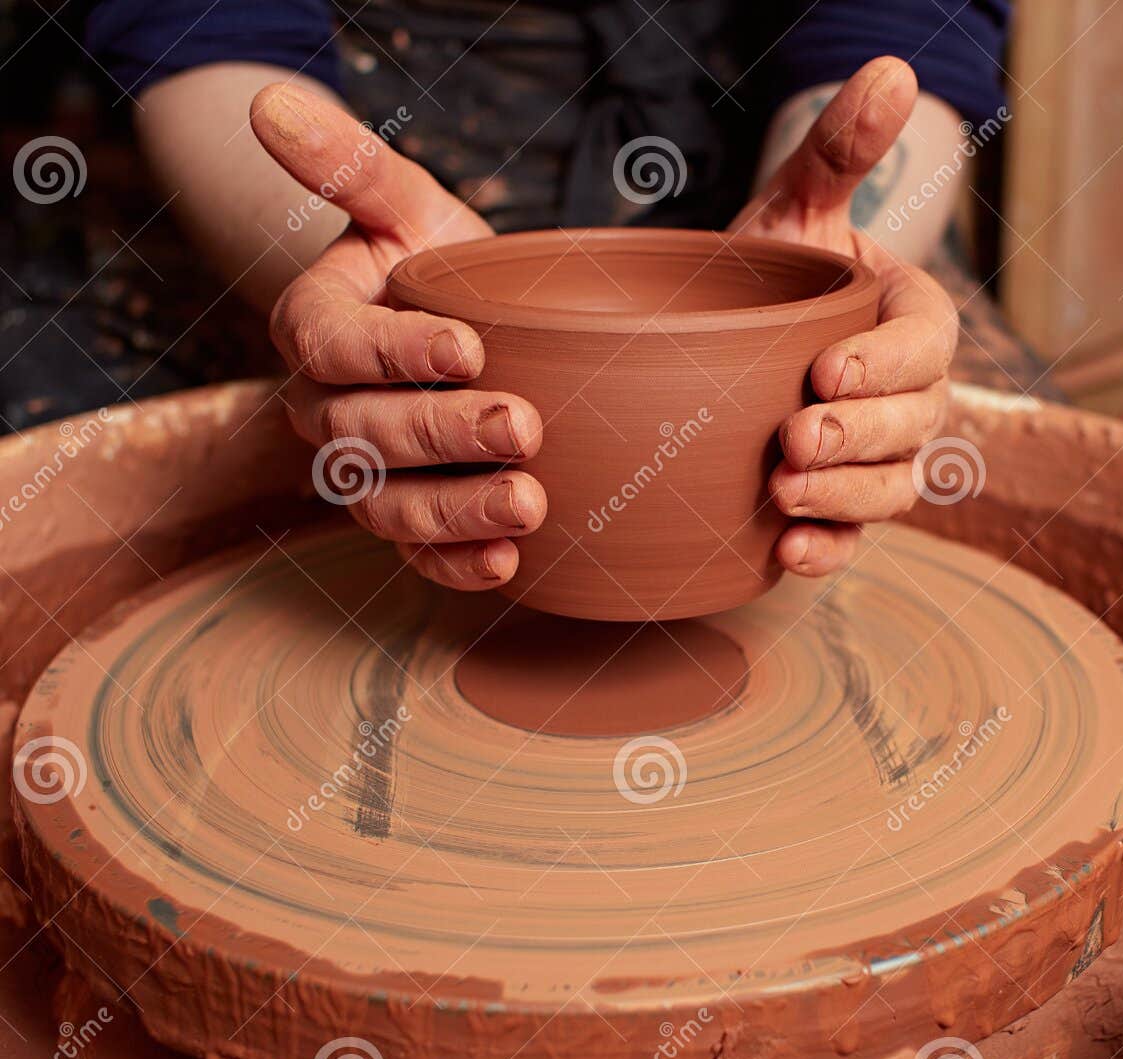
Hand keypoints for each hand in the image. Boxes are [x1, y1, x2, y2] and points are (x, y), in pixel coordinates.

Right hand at [250, 83, 544, 590]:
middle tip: (524, 426)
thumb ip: (353, 167)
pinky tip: (509, 563)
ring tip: (530, 503)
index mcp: (313, 329)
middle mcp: (326, 411)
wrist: (478, 332)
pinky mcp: (410, 521)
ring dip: (458, 510)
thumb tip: (270, 105)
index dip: (397, 352)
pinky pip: (419, 557)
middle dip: (445, 433)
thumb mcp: (409, 208)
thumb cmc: (439, 265)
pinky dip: (459, 566)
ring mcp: (366, 475)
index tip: (470, 346)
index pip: (336, 348)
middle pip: (366, 434)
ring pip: (391, 505)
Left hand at [729, 57, 958, 577]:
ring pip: (891, 488)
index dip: (885, 363)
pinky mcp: (839, 508)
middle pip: (914, 425)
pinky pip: (853, 540)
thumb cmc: (760, 275)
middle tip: (792, 438)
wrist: (716, 347)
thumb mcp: (792, 210)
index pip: (925, 344)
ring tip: (783, 493)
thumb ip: (838, 151)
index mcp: (909, 319)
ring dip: (844, 496)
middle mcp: (909, 395)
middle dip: (859, 436)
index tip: (824, 369)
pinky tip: (786, 553)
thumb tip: (891, 70)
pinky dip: (827, 552)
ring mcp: (879, 458)